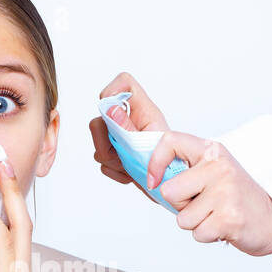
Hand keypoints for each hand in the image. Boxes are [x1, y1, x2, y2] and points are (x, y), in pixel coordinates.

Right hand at [88, 71, 166, 206]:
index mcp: (143, 111)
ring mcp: (122, 137)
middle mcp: (130, 121)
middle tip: (120, 154)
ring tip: (131, 167)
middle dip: (104, 139)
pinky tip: (129, 174)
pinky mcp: (117, 154)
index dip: (112, 91)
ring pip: (98, 141)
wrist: (174, 187)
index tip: (110, 112)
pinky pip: (102, 160)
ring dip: (112, 159)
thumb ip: (128, 127)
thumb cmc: (173, 165)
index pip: (124, 83)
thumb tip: (110, 107)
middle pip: (101, 115)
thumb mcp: (151, 145)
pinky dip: (114, 172)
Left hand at [146, 131, 271, 254]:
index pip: (170, 141)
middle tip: (204, 204)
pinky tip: (223, 226)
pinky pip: (197, 233)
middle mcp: (219, 167)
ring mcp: (225, 192)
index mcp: (213, 152)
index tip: (153, 180)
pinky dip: (207, 235)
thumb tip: (152, 179)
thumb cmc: (239, 198)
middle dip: (180, 205)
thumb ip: (187, 171)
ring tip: (216, 215)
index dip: (155, 162)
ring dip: (196, 223)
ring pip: (182, 218)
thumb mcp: (215, 172)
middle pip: (169, 191)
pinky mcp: (228, 218)